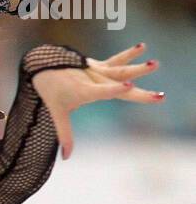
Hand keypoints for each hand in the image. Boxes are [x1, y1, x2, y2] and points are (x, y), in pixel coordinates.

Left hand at [32, 44, 162, 159]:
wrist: (44, 67)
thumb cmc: (52, 92)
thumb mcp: (57, 114)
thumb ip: (65, 135)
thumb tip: (66, 158)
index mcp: (84, 91)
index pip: (102, 91)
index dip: (115, 89)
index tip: (129, 86)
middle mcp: (94, 79)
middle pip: (120, 84)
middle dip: (139, 92)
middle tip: (159, 95)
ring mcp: (97, 71)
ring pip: (121, 69)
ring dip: (139, 68)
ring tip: (155, 63)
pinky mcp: (99, 66)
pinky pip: (117, 60)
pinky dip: (129, 54)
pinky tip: (143, 46)